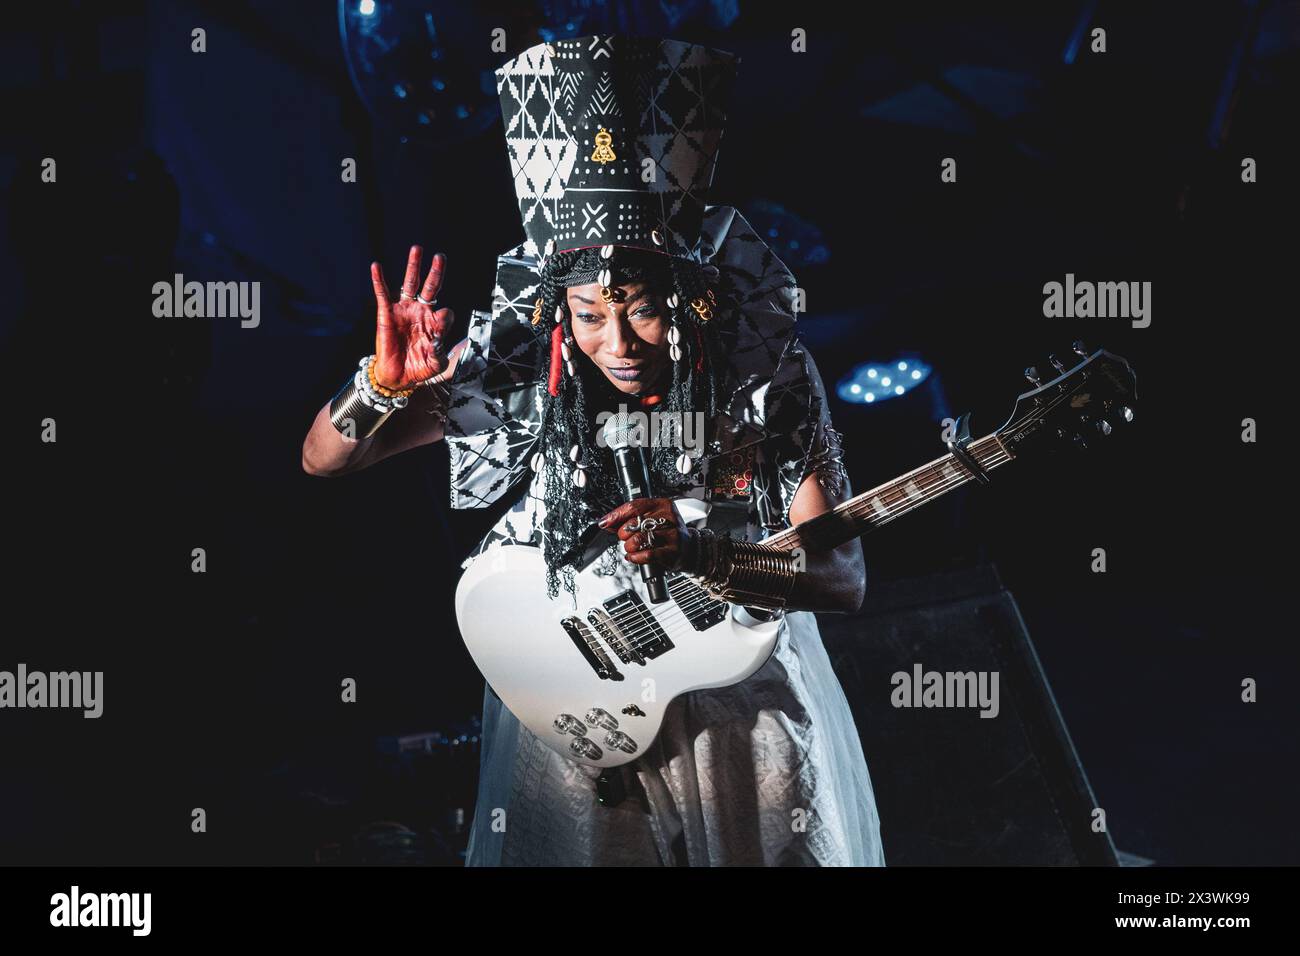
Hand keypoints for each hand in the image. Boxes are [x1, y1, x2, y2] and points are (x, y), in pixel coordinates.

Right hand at [370, 245, 455, 390]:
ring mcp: (404, 310)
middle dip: (436, 272)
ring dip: (413, 266)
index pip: (445, 313)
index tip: (440, 330)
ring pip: (410, 283)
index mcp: (435, 322)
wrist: (398, 377)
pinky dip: (379, 279)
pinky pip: (382, 293)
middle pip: (430, 287)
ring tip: (417, 249)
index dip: (445, 320)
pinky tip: (376, 266)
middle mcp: (420, 312)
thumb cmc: (419, 368)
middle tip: (440, 257)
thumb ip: (439, 352)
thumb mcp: (436, 363)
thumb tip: (437, 338)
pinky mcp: (386, 313)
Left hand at [598, 498, 695, 570]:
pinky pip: (647, 554)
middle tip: (624, 538)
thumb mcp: (651, 520)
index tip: (605, 522)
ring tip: (631, 548)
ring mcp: (673, 535)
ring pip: (639, 539)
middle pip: (634, 523)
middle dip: (622, 533)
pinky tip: (634, 556)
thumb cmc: (667, 532)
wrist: (689, 549)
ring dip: (629, 546)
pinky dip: (635, 557)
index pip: (634, 506)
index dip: (616, 515)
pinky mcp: (673, 552)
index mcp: (663, 504)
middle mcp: (669, 518)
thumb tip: (606, 522)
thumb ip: (629, 519)